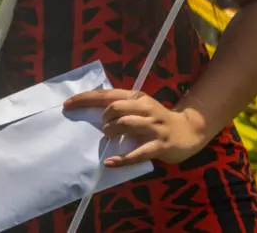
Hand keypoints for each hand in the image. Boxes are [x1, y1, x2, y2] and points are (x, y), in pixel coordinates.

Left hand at [63, 89, 209, 167]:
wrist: (189, 131)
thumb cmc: (157, 120)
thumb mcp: (140, 108)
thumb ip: (121, 107)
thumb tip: (91, 111)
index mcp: (138, 98)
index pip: (107, 94)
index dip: (86, 99)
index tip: (67, 104)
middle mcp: (146, 109)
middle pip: (116, 107)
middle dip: (104, 117)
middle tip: (104, 127)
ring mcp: (154, 127)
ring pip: (126, 124)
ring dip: (112, 131)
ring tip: (110, 137)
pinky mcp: (160, 145)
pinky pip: (138, 153)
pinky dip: (122, 159)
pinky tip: (110, 162)